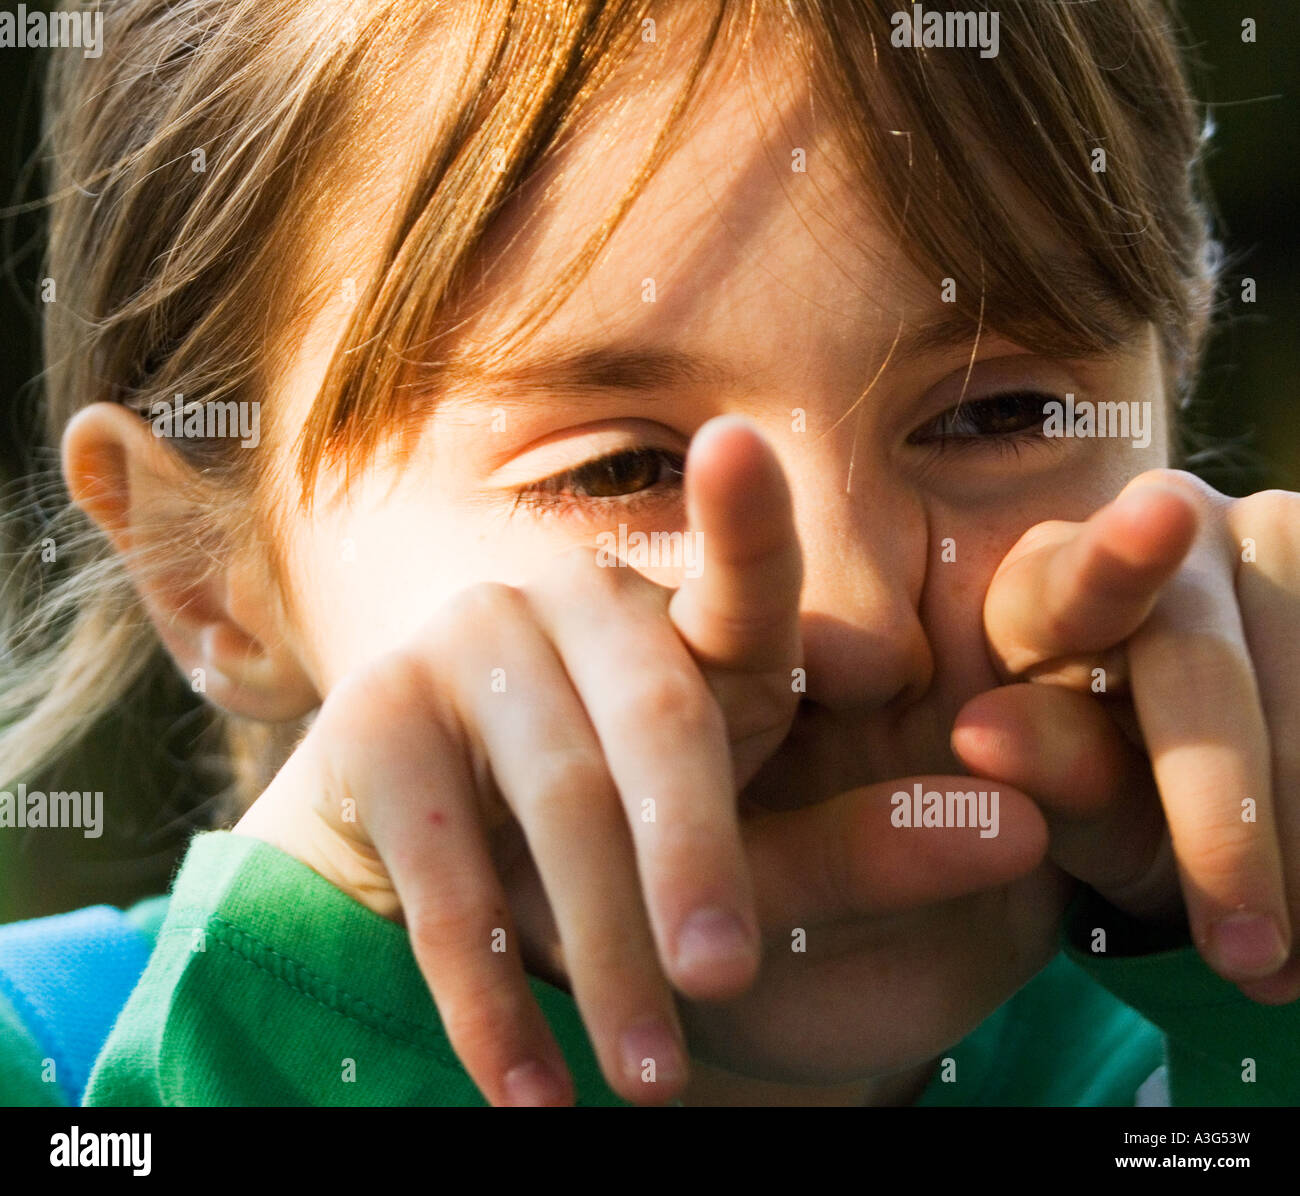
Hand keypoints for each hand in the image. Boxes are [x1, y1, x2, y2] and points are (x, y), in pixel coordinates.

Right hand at [235, 416, 801, 1104]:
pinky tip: (526, 1086)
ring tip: (649, 1080)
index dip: (741, 519)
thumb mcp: (743, 853)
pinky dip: (487, 987)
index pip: (736, 579)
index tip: (736, 442)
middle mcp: (576, 603)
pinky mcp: (373, 712)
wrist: (429, 853)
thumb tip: (1024, 832)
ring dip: (599, 949)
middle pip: (655, 719)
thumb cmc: (618, 845)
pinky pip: (439, 861)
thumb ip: (863, 848)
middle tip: (723, 978)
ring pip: (553, 798)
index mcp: (686, 625)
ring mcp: (467, 641)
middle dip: (692, 857)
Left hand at [956, 470, 1299, 1002]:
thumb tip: (982, 735)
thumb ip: (1041, 769)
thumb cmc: (1108, 785)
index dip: (1119, 556)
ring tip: (1292, 958)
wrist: (1207, 776)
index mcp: (1052, 577)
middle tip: (1251, 961)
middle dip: (1232, 830)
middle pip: (1209, 675)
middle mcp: (1166, 522)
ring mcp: (1274, 529)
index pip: (1080, 583)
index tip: (1159, 516)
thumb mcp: (1069, 799)